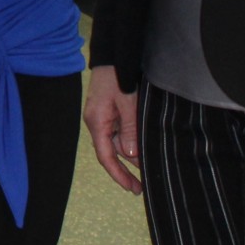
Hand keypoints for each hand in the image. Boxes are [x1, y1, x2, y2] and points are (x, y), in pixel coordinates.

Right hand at [83, 65, 141, 195]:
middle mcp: (97, 123)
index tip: (131, 188)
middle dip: (126, 168)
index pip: (105, 156)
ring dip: (131, 154)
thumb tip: (130, 156)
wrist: (112, 56)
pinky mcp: (109, 112)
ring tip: (147, 168)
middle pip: (111, 152)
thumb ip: (129, 129)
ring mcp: (102, 118)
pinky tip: (142, 148)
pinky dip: (130, 141)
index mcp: (97, 122)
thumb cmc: (118, 77)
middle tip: (141, 186)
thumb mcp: (127, 102)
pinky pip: (119, 132)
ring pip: (117, 143)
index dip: (118, 174)